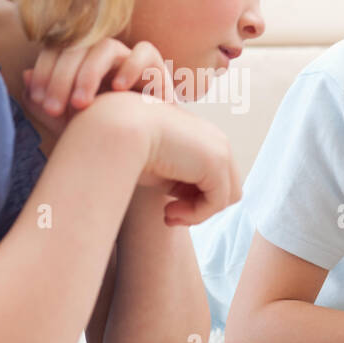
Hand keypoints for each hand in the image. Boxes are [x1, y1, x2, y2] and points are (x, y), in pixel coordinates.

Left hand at [19, 37, 172, 137]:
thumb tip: (25, 77)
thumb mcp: (70, 125)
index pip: (57, 51)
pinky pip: (145, 53)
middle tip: (54, 108)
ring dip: (89, 73)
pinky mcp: (157, 67)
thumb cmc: (106, 135)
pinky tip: (119, 90)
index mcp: (80, 63)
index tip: (37, 99)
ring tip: (81, 104)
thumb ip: (46, 105)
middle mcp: (103, 56)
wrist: (148, 150)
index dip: (44, 70)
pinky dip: (131, 67)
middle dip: (61, 77)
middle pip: (77, 48)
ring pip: (106, 47)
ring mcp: (129, 58)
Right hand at [129, 96, 239, 224]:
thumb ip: (180, 181)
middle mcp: (216, 140)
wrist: (117, 127)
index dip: (194, 198)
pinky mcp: (216, 163)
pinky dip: (195, 215)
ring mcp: (220, 150)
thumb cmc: (128, 146)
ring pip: (226, 197)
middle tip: (169, 214)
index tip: (167, 207)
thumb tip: (191, 205)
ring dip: (197, 213)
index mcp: (202, 137)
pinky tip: (168, 211)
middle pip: (226, 188)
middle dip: (199, 207)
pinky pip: (217, 203)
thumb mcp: (160, 166)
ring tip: (169, 213)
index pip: (214, 177)